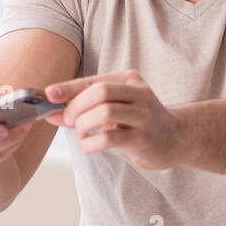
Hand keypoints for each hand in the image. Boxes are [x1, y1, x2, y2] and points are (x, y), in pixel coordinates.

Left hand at [44, 70, 183, 170]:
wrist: (175, 138)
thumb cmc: (138, 122)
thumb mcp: (113, 109)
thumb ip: (84, 109)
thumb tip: (51, 112)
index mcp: (130, 80)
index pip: (94, 81)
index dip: (69, 88)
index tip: (49, 95)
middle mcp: (139, 94)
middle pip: (100, 92)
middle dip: (78, 107)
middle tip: (70, 120)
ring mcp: (144, 116)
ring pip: (105, 112)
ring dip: (84, 125)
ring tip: (82, 134)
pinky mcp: (144, 138)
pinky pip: (110, 138)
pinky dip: (92, 143)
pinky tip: (90, 146)